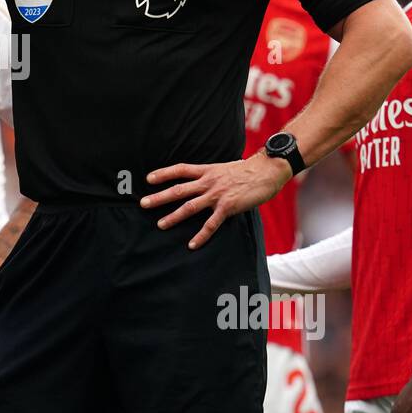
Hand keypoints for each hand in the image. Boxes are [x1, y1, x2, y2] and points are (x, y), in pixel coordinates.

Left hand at [140, 152, 290, 249]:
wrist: (267, 171)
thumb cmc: (248, 170)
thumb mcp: (225, 168)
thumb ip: (212, 175)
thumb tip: (203, 180)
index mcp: (207, 170)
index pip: (180, 170)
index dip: (163, 173)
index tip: (148, 179)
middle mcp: (209, 182)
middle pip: (179, 189)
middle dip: (160, 197)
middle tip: (144, 204)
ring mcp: (217, 195)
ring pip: (190, 206)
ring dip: (174, 216)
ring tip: (160, 224)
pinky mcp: (228, 207)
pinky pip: (211, 224)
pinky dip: (201, 235)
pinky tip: (192, 244)